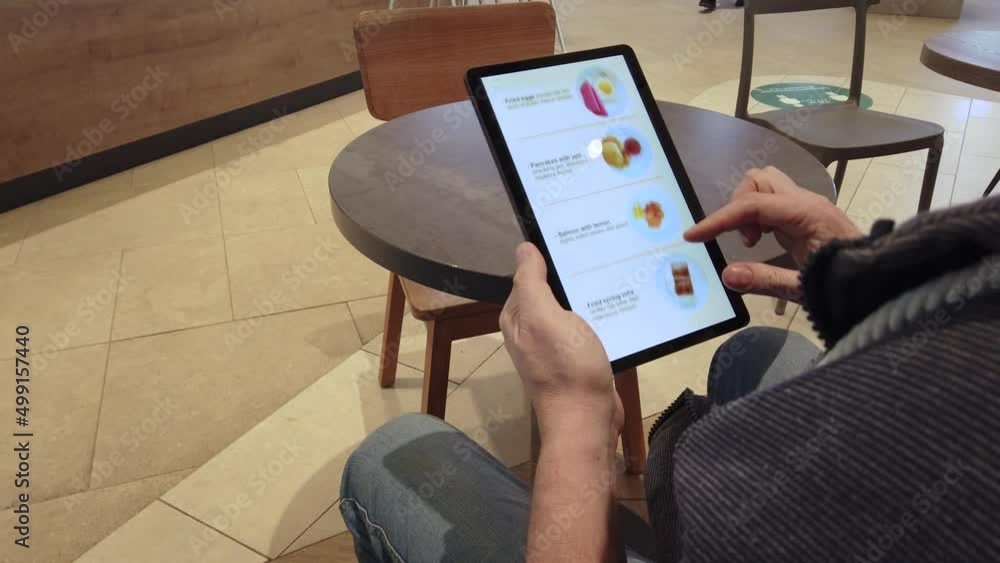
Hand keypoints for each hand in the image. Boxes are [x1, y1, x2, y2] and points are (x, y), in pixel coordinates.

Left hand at [500, 243, 622, 449]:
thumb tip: (523, 248)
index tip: (575, 238)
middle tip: (604, 251)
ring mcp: (556, 346)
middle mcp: (532, 330)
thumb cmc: (565, 366)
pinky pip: (587, 328)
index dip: (547, 257)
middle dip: (572, 274)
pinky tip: (618, 306)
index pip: (528, 275)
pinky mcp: (578, 358)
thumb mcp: (544, 317)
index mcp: (519, 318)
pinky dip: (599, 316)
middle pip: (552, 290)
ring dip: (589, 295)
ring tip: (615, 272)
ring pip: (571, 309)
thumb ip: (531, 282)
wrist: (588, 419)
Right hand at [684, 166, 860, 300]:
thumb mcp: (805, 288)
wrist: (881, 282)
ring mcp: (806, 206)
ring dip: (748, 208)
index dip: (719, 219)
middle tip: (744, 240)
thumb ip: (765, 280)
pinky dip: (757, 216)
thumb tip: (727, 274)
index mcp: (807, 215)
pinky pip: (772, 201)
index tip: (694, 235)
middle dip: (739, 206)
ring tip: (752, 241)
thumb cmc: (848, 284)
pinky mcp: (804, 214)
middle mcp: (806, 202)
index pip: (753, 205)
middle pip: (759, 180)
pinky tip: (762, 241)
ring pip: (765, 185)